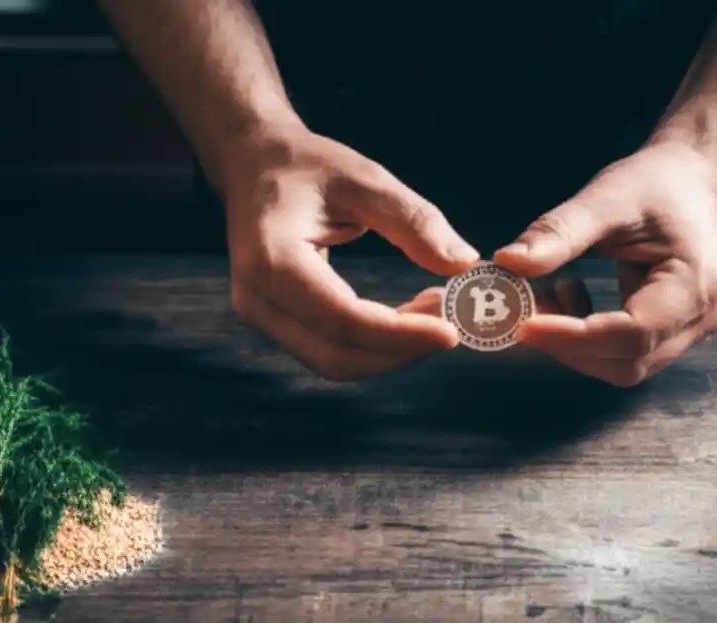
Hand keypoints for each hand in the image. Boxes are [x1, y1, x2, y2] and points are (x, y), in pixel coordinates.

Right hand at [221, 125, 479, 380]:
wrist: (253, 165)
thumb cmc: (306, 167)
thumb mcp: (364, 178)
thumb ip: (413, 220)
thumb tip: (463, 262)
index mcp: (272, 259)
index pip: (343, 320)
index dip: (400, 335)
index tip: (451, 332)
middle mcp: (258, 299)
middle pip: (338, 356)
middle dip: (401, 350)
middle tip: (453, 321)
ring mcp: (261, 317)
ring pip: (335, 362)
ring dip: (391, 352)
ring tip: (435, 313)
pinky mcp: (277, 324)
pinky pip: (331, 350)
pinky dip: (375, 345)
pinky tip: (409, 318)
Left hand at [494, 142, 716, 386]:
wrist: (692, 179)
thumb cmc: (656, 183)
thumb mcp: (607, 198)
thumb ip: (561, 232)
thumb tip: (508, 261)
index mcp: (695, 284)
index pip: (633, 334)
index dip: (575, 337)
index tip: (524, 325)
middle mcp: (702, 318)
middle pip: (627, 362)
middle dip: (568, 345)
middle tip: (522, 313)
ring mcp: (692, 330)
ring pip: (624, 365)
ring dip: (575, 344)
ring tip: (547, 295)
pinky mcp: (674, 332)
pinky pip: (626, 353)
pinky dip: (587, 337)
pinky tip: (569, 296)